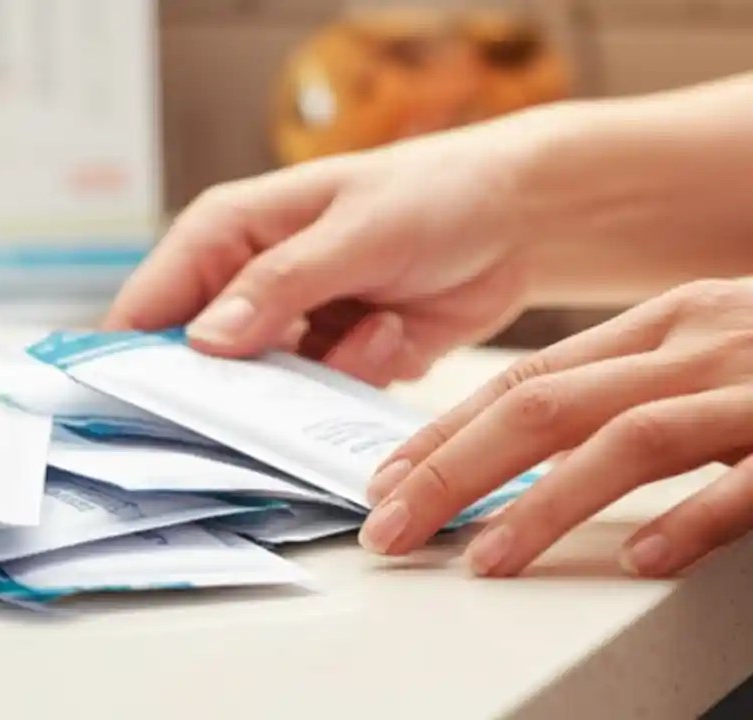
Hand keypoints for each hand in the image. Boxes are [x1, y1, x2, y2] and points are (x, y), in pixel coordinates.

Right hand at [105, 104, 587, 385]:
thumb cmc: (431, 195)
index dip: (131, 363)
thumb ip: (276, 288)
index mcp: (223, 236)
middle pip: (198, 365)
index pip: (147, 308)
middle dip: (236, 387)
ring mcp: (287, 327)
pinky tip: (396, 329)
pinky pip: (318, 399)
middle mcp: (243, 285)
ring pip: (262, 392)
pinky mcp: (331, 360)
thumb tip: (202, 343)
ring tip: (374, 325)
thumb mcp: (352, 235)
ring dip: (316, 376)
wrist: (519, 221)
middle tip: (282, 388)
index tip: (135, 417)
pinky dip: (359, 374)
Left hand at [360, 279, 752, 576]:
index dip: (446, 432)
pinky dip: (689, 520)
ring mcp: (750, 386)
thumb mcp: (711, 352)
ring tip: (483, 559)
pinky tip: (638, 559)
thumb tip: (544, 444)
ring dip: (544, 504)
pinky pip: (744, 481)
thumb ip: (631, 387)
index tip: (386, 479)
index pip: (526, 379)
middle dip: (453, 471)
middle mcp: (694, 347)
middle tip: (392, 529)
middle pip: (545, 407)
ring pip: (627, 440)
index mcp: (661, 327)